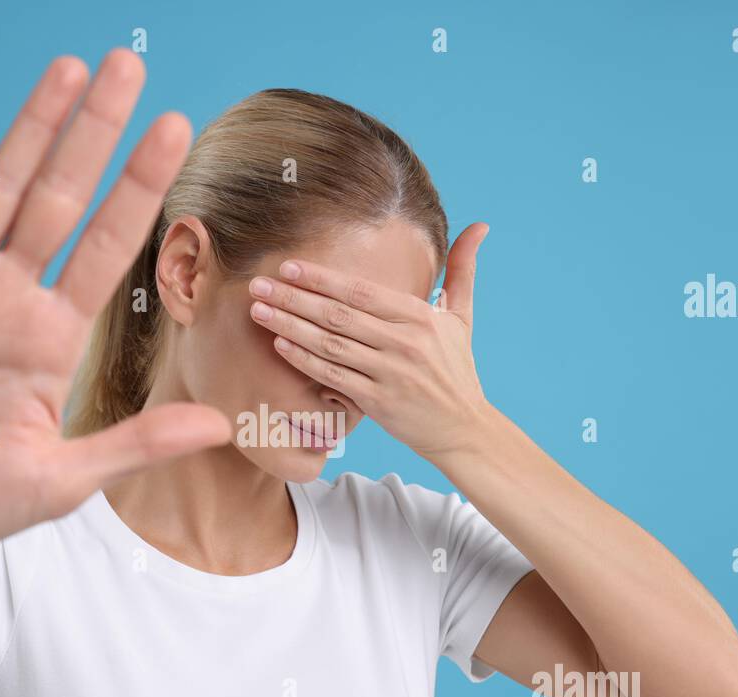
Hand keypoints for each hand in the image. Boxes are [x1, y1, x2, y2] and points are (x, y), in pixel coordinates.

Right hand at [0, 51, 230, 558]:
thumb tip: (224, 425)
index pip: (110, 245)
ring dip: (33, 126)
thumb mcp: (61, 480)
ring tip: (71, 67)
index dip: (142, 185)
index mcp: (51, 336)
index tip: (179, 128)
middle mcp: (8, 296)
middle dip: (96, 131)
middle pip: (63, 196)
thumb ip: (137, 443)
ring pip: (0, 185)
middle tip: (130, 64)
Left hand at [245, 223, 492, 458]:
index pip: (361, 292)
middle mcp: (406, 343)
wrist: (465, 429)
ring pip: (331, 344)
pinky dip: (305, 360)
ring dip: (290, 325)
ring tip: (258, 310)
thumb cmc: (457, 371)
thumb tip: (479, 226)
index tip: (289, 266)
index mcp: (422, 317)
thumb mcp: (462, 318)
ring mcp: (391, 374)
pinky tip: (280, 345)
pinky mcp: (380, 403)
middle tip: (258, 284)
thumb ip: (462, 271)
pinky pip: (334, 377)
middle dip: (294, 297)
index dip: (322, 278)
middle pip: (339, 315)